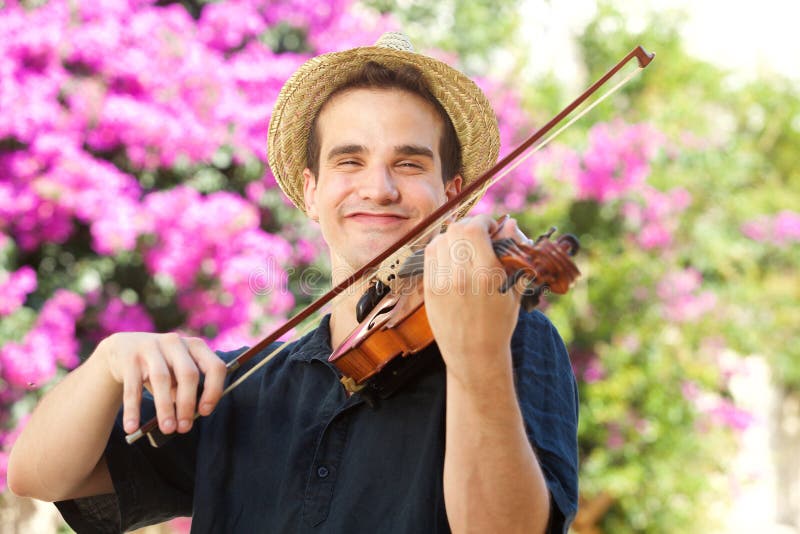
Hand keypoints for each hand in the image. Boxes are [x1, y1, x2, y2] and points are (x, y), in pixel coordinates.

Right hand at [99, 332, 226, 435]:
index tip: (205, 412)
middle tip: (184, 428)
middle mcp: (176, 343)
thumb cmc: (161, 366)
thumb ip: (186, 390)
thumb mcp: (178, 372)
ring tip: (167, 428)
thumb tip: (187, 418)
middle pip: (188, 374)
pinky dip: (133, 410)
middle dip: (188, 403)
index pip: (215, 367)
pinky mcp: (130, 358)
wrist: (124, 348)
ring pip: (162, 379)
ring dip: (165, 407)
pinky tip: (132, 427)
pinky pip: (132, 388)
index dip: (214, 390)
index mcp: (196, 346)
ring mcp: (151, 347)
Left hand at [423, 214, 521, 386]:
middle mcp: (461, 275)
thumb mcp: (514, 288)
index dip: (484, 221)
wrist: (474, 354)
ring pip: (440, 239)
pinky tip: (451, 257)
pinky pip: (429, 256)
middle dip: (469, 226)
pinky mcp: (429, 289)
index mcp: (486, 274)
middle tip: (479, 234)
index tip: (491, 228)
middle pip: (455, 229)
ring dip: (453, 236)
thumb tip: (511, 223)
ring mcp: (441, 282)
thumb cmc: (499, 322)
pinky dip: (440, 249)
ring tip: (464, 247)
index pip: (475, 228)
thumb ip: (513, 253)